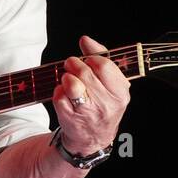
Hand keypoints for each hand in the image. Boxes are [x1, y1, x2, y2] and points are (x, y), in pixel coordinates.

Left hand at [53, 35, 130, 153]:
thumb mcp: (111, 84)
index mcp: (120, 93)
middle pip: (84, 73)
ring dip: (66, 77)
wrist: (93, 137)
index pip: (103, 65)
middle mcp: (106, 104)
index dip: (90, 58)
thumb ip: (101, 58)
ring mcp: (87, 112)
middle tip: (71, 65)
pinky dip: (58, 91)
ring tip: (68, 79)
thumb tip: (86, 40)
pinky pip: (58, 97)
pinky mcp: (70, 118)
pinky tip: (64, 94)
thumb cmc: (102, 104)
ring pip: (71, 84)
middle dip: (74, 64)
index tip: (87, 59)